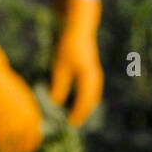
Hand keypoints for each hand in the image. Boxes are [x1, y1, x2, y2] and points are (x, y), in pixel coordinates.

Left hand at [49, 0, 102, 125]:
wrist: (79, 28)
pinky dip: (85, 98)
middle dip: (83, 112)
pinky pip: (91, 90)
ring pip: (92, 96)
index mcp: (88, 78)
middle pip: (91, 101)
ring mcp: (95, 75)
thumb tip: (56, 103)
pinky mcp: (92, 72)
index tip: (70, 124)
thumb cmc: (68, 46)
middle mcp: (94, 78)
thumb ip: (59, 85)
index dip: (78, 113)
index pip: (84, 101)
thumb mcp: (60, 66)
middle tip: (74, 124)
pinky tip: (77, 101)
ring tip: (76, 115)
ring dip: (85, 106)